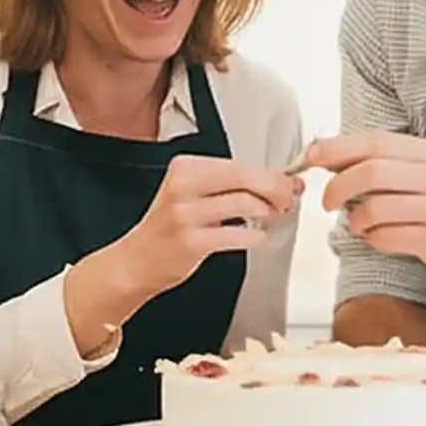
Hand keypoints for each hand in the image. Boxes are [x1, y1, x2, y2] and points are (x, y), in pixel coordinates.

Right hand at [114, 154, 303, 294]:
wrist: (138, 260)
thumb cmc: (169, 227)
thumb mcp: (193, 194)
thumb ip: (232, 185)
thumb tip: (279, 181)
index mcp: (185, 168)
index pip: (239, 164)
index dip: (271, 174)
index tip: (288, 181)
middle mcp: (183, 186)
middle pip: (245, 178)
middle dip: (275, 189)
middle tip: (287, 199)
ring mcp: (186, 215)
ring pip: (244, 204)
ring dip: (266, 212)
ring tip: (268, 217)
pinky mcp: (192, 242)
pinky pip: (237, 235)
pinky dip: (254, 236)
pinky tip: (254, 236)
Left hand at [310, 131, 425, 282]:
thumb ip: (388, 163)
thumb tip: (331, 156)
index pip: (375, 143)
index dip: (338, 148)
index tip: (312, 156)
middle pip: (371, 172)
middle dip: (338, 186)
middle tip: (327, 200)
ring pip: (375, 208)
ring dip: (355, 219)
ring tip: (359, 223)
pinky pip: (386, 237)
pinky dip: (372, 239)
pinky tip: (377, 237)